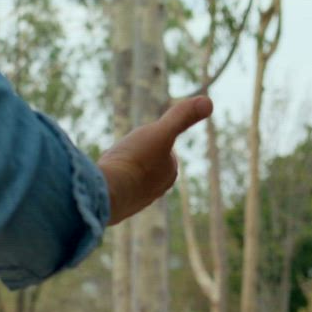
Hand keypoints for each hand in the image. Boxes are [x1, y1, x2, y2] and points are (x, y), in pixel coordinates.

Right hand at [98, 96, 212, 225]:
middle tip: (123, 150)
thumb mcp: (160, 132)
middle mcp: (154, 191)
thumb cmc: (134, 160)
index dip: (150, 139)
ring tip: (111, 164)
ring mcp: (134, 202)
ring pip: (127, 177)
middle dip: (133, 154)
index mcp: (168, 174)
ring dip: (120, 169)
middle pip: (144, 164)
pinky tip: (103, 180)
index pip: (162, 150)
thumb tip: (208, 102)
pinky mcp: (116, 209)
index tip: (139, 139)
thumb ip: (182, 117)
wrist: (108, 192)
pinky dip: (110, 182)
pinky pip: (114, 189)